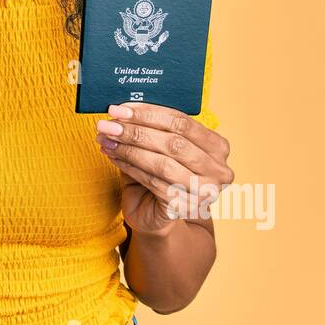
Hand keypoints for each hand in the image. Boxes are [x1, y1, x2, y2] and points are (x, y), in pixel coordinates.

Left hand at [95, 102, 232, 234]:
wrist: (160, 215)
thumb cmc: (161, 175)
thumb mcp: (160, 147)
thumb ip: (150, 128)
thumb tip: (121, 110)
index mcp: (218, 146)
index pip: (182, 122)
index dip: (149, 113)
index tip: (120, 109)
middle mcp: (218, 169)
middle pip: (173, 142)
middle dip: (136, 131)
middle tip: (108, 124)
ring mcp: (204, 191)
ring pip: (162, 163)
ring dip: (129, 149)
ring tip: (106, 140)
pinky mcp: (185, 208)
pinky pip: (153, 182)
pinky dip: (129, 167)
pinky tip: (113, 157)